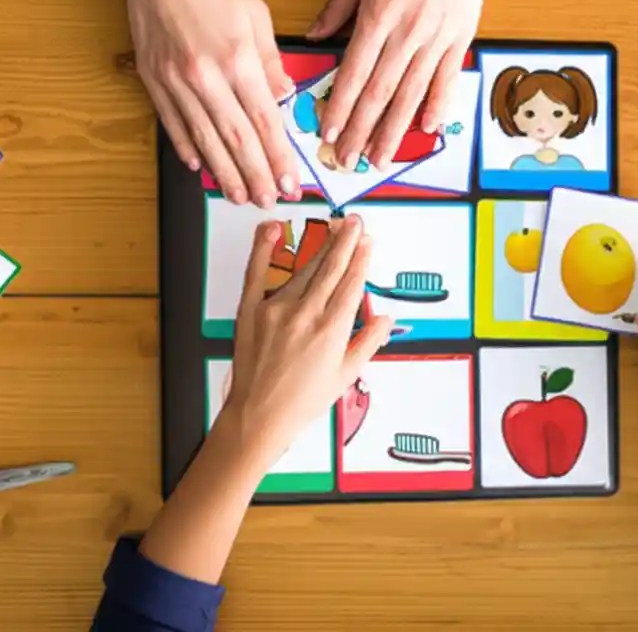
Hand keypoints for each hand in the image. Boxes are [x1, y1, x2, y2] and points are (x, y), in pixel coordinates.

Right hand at [126, 0, 299, 207]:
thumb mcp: (257, 15)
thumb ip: (271, 61)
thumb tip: (283, 96)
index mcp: (238, 61)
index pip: (264, 123)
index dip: (278, 159)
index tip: (289, 184)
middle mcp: (206, 78)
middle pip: (236, 141)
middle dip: (255, 177)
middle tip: (267, 200)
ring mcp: (176, 83)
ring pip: (204, 140)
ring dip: (224, 174)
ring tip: (238, 196)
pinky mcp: (154, 81)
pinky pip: (173, 124)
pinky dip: (187, 148)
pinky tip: (200, 168)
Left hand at [225, 216, 393, 459]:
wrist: (259, 415)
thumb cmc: (302, 401)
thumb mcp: (346, 375)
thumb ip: (368, 343)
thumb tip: (386, 319)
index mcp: (331, 330)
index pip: (352, 284)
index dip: (361, 259)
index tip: (367, 241)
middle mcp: (305, 314)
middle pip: (330, 269)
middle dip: (345, 242)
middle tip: (354, 221)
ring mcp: (276, 309)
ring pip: (303, 269)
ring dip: (320, 245)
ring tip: (332, 227)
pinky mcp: (251, 309)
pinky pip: (257, 271)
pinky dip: (264, 247)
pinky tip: (273, 229)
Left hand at [309, 0, 499, 169]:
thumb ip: (338, 5)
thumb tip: (314, 36)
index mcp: (378, 14)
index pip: (354, 74)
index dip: (340, 109)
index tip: (327, 135)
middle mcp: (407, 31)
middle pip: (380, 93)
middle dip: (361, 132)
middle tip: (347, 160)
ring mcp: (437, 36)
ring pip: (411, 94)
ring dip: (394, 131)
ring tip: (380, 158)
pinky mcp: (461, 35)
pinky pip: (448, 78)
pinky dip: (438, 106)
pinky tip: (426, 130)